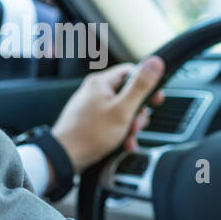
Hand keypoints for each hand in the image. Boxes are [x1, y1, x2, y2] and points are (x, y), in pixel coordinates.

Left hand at [51, 56, 165, 173]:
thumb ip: (140, 87)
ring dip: (130, 126)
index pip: (131, 72)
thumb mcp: (122, 110)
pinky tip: (123, 143)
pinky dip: (120, 132)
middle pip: (128, 94)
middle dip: (137, 113)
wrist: (64, 157)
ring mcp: (92, 106)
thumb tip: (155, 63)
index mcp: (101, 83)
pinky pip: (112, 122)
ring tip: (127, 138)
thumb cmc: (89, 135)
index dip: (147, 85)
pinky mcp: (91, 121)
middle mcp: (94, 91)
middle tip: (135, 125)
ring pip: (122, 110)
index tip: (156, 99)